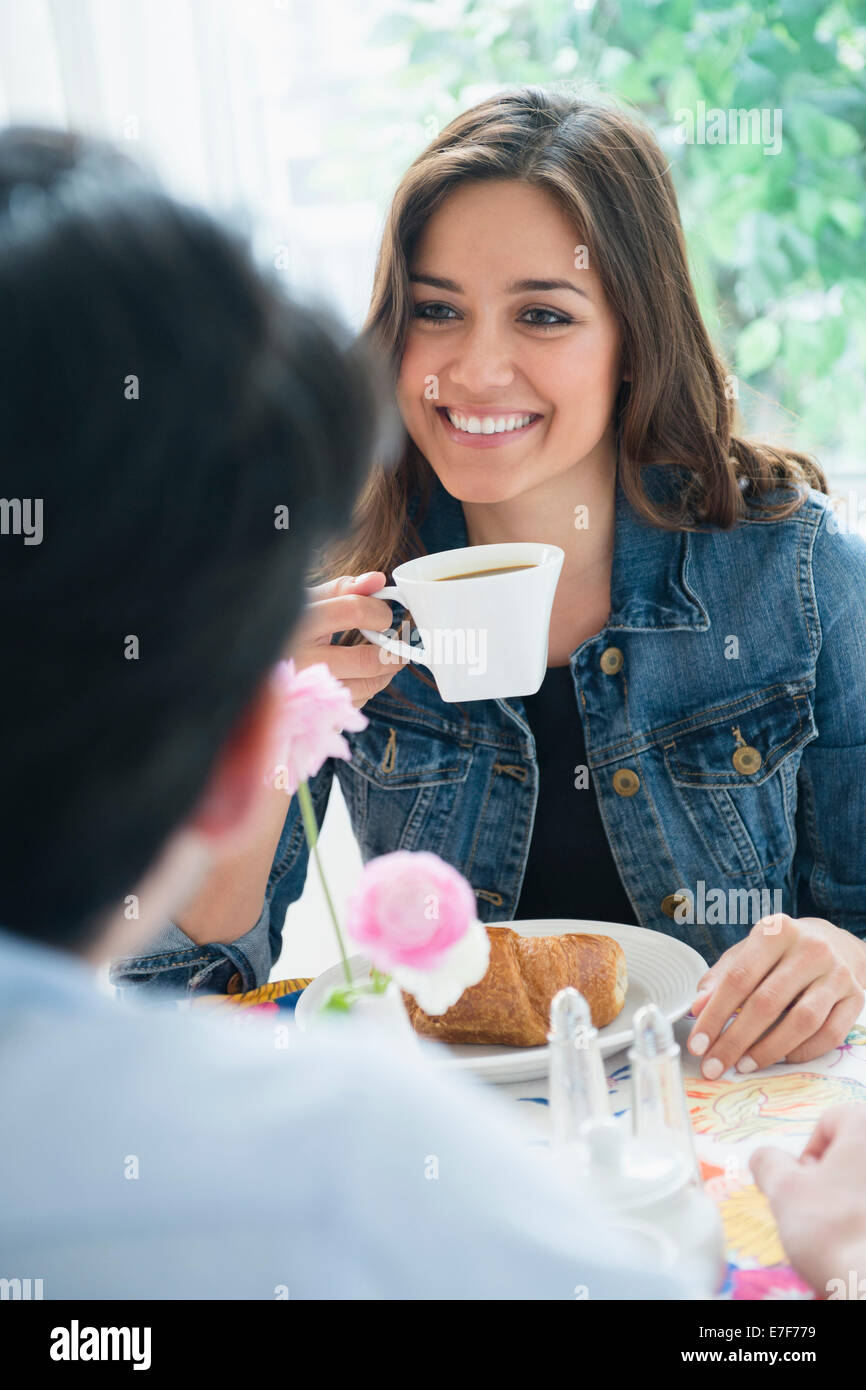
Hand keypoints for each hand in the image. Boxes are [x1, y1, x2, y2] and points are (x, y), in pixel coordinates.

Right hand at [288, 572, 409, 708]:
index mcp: (300, 622)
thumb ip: (343, 588)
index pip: (353, 612)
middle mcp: (302, 658)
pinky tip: (363, 678)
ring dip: (385, 675)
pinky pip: (352, 704)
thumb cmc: (286, 625)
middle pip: (366, 660)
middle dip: (393, 653)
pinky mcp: (311, 710)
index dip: (379, 612)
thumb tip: (378, 580)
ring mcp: (307, 688)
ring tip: (388, 662)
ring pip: (363, 688)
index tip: (385, 616)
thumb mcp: (306, 600)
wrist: (249, 660)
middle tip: (401, 647)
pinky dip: (365, 691)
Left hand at [687, 914, 865, 1075]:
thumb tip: (698, 1008)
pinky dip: (801, 1052)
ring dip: (767, 1050)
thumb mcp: (748, 952)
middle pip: (767, 1003)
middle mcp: (810, 949)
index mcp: (776, 931)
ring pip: (801, 1022)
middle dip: (735, 1040)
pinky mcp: (856, 997)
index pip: (739, 978)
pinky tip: (780, 1058)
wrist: (837, 943)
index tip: (697, 1044)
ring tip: (743, 1065)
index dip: (715, 1014)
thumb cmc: (782, 950)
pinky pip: (829, 1035)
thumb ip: (720, 977)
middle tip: (714, 1065)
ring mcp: (837, 974)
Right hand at [751, 1106, 865, 1295]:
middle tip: (818, 1207)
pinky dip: (863, 1217)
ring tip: (838, 1230)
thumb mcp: (783, 1189)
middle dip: (831, 1175)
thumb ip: (768, 1162)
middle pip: (853, 1152)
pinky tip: (857, 1240)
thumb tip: (764, 1156)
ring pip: (863, 1182)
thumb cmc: (831, 1227)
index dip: (809, 1150)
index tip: (803, 1182)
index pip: (832, 1120)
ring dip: (849, 1197)